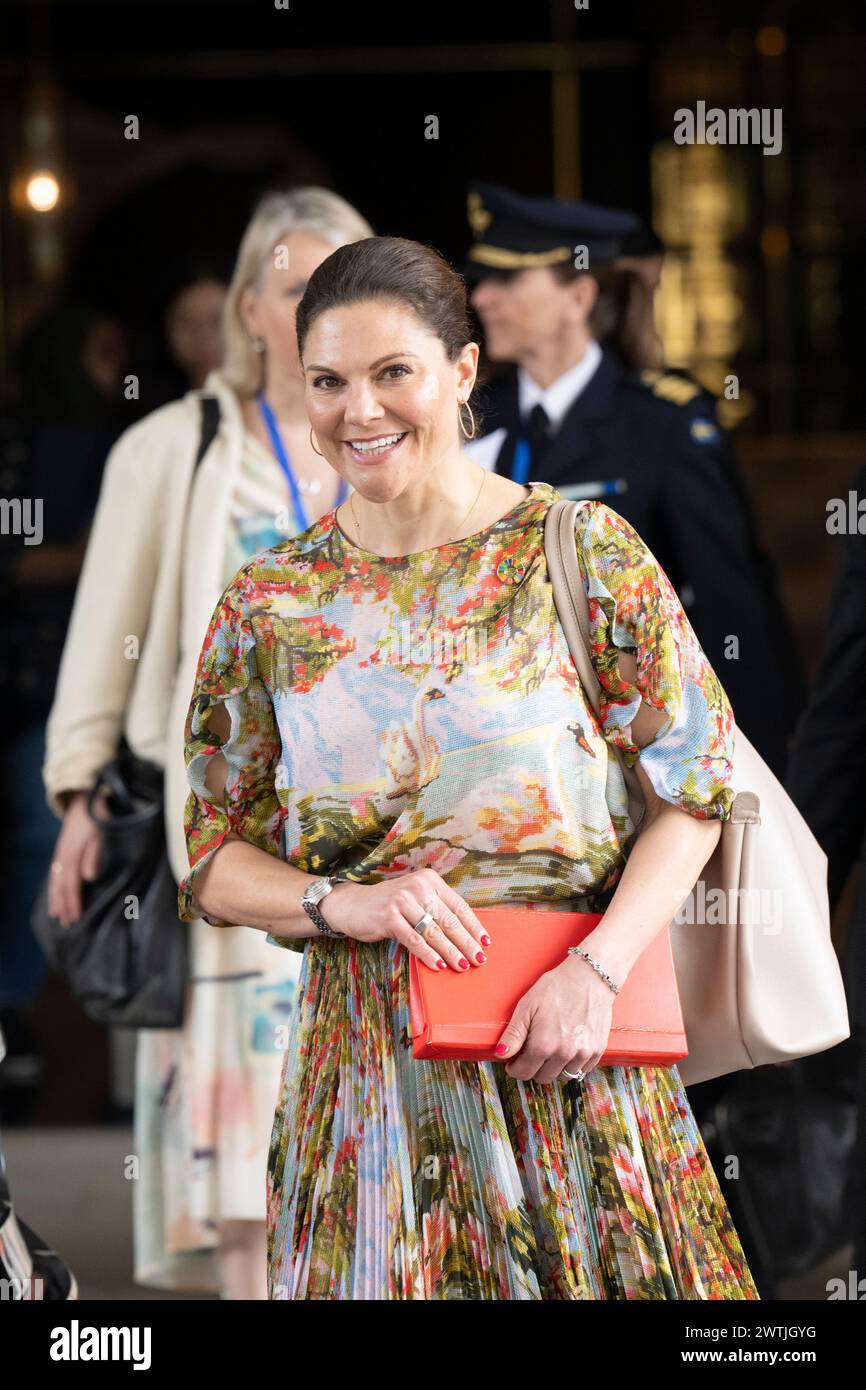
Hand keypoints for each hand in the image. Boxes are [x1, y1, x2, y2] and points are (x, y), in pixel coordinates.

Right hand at [48, 792, 103, 926]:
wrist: (82, 799)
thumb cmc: (95, 816)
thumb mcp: (100, 833)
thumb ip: (94, 855)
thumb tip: (89, 878)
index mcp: (71, 856)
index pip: (71, 886)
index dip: (73, 903)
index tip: (76, 918)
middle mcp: (62, 858)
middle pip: (60, 887)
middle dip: (63, 906)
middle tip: (66, 924)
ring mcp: (60, 855)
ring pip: (54, 882)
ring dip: (55, 899)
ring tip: (56, 915)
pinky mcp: (61, 852)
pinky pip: (54, 875)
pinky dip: (53, 888)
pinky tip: (55, 894)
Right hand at [319, 867, 490, 972]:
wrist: (351, 905)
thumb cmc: (388, 906)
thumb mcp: (414, 900)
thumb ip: (435, 909)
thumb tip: (464, 935)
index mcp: (429, 880)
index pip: (458, 905)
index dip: (474, 926)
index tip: (486, 942)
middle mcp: (418, 887)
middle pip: (449, 919)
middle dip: (466, 942)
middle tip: (479, 959)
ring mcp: (403, 901)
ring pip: (434, 932)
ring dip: (451, 951)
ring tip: (463, 965)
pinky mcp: (389, 917)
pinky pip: (414, 940)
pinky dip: (429, 954)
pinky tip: (439, 965)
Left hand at [494, 954, 615, 1083]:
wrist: (590, 976)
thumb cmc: (557, 987)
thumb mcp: (527, 1006)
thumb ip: (514, 1034)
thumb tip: (501, 1054)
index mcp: (543, 1045)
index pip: (523, 1073)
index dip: (515, 1067)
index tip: (514, 1061)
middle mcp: (564, 1054)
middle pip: (542, 1077)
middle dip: (534, 1067)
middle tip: (533, 1049)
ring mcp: (583, 1054)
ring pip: (562, 1076)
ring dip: (554, 1066)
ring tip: (552, 1046)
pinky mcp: (598, 1050)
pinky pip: (581, 1070)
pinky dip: (573, 1063)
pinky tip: (568, 1046)